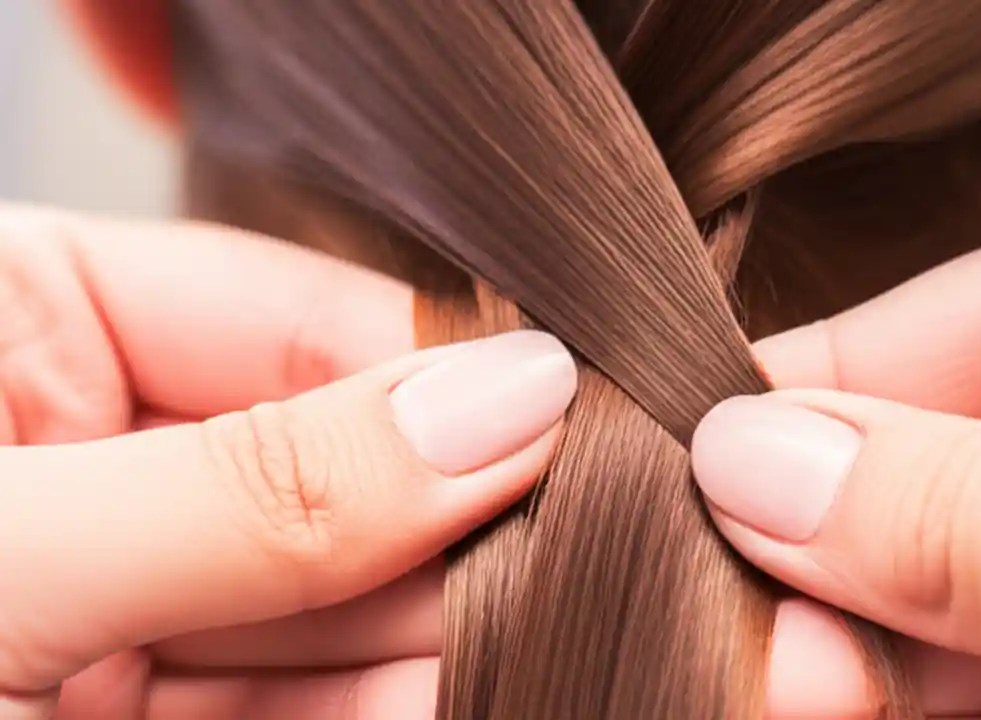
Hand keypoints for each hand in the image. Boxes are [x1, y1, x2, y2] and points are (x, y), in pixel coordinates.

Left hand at [0, 206, 576, 718]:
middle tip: (577, 524)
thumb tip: (496, 405)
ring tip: (548, 609)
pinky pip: (303, 702)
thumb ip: (260, 486)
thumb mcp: (19, 557)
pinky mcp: (146, 719)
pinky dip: (394, 705)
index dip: (426, 362)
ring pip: (331, 596)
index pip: (273, 313)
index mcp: (16, 333)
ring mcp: (118, 601)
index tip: (556, 406)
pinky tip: (473, 686)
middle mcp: (82, 460)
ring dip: (444, 619)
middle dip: (446, 507)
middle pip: (325, 462)